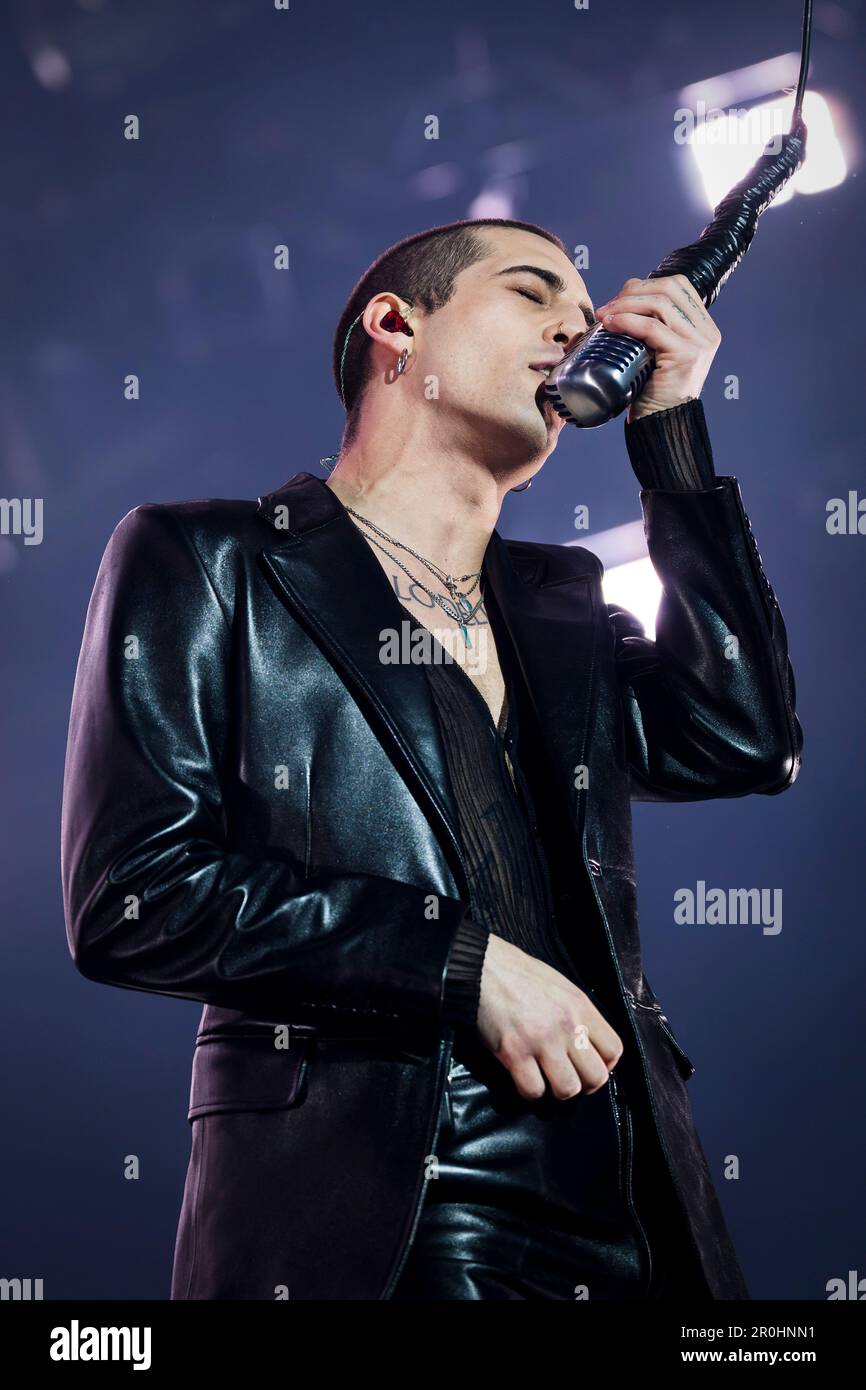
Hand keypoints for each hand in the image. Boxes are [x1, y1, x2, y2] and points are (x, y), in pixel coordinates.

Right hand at [475, 935, 623, 1100]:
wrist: (482, 968)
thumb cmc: (519, 975)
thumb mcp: (560, 985)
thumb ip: (577, 1013)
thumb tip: (586, 1043)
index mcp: (580, 1006)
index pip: (614, 1051)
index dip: (605, 1066)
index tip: (591, 1066)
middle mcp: (566, 1025)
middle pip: (595, 1076)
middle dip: (585, 1085)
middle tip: (569, 1078)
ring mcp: (540, 1041)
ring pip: (568, 1090)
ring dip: (557, 1090)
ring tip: (547, 1079)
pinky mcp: (514, 1053)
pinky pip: (533, 1091)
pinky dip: (530, 1092)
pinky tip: (524, 1079)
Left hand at [594, 273, 720, 422]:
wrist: (659, 425)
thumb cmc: (650, 390)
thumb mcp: (653, 350)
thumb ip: (650, 324)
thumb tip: (624, 294)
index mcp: (702, 327)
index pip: (677, 286)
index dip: (646, 285)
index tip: (618, 300)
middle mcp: (706, 332)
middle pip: (669, 288)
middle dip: (633, 292)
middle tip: (607, 308)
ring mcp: (700, 343)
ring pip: (660, 304)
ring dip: (627, 305)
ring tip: (605, 317)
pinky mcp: (687, 355)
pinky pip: (652, 327)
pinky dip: (628, 321)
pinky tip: (611, 325)